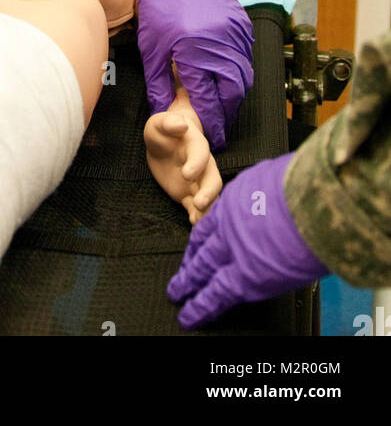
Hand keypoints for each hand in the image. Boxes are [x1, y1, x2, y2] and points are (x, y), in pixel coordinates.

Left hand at [134, 0, 253, 149]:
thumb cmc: (159, 8)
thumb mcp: (152, 49)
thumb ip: (159, 84)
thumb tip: (163, 113)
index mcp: (195, 53)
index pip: (208, 100)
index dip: (210, 122)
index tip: (210, 137)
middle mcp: (221, 45)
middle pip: (233, 94)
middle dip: (227, 114)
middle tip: (220, 127)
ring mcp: (236, 34)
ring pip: (244, 77)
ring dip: (235, 96)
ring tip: (223, 108)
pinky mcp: (243, 25)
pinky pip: (246, 57)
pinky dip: (239, 73)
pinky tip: (227, 79)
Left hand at [144, 94, 222, 224]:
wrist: (163, 144)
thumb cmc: (162, 131)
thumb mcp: (159, 123)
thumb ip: (169, 123)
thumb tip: (181, 125)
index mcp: (196, 145)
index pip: (201, 155)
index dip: (196, 164)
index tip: (186, 174)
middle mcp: (202, 165)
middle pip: (213, 180)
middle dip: (209, 192)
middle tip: (199, 202)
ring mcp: (197, 181)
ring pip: (209, 196)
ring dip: (207, 208)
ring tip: (198, 219)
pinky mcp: (189, 194)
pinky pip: (196, 206)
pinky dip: (197, 215)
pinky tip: (194, 222)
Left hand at [167, 155, 327, 327]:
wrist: (317, 203)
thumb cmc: (306, 188)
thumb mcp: (278, 178)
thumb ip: (267, 193)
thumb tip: (274, 198)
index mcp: (238, 199)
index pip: (213, 221)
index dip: (203, 237)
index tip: (197, 245)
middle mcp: (229, 223)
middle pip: (202, 245)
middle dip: (191, 261)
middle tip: (182, 272)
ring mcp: (234, 249)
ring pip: (202, 268)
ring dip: (188, 282)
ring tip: (178, 294)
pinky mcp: (245, 277)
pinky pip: (216, 294)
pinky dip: (200, 307)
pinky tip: (190, 315)